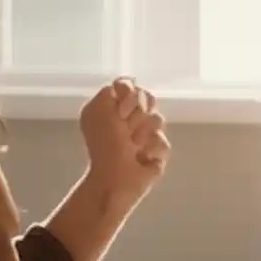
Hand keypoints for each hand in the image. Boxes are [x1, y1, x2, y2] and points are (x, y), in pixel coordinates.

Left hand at [78, 77, 170, 204]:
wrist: (115, 176)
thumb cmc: (103, 144)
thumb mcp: (97, 110)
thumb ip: (111, 90)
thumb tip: (131, 84)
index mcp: (114, 106)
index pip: (131, 86)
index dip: (128, 95)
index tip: (120, 110)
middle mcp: (130, 117)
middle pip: (148, 98)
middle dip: (136, 114)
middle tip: (124, 129)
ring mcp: (147, 133)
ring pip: (158, 119)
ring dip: (141, 134)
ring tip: (132, 147)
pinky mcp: (159, 151)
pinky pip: (163, 141)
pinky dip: (150, 150)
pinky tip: (141, 158)